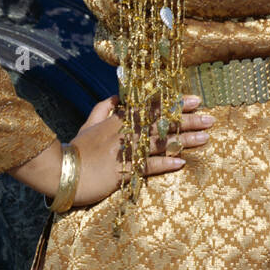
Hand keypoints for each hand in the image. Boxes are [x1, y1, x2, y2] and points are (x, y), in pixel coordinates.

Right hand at [10, 95, 214, 207]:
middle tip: (210, 117)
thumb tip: (118, 97)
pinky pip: (146, 167)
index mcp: (119, 120)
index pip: (152, 107)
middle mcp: (126, 132)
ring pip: (159, 143)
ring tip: (206, 138)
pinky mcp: (121, 172)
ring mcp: (124, 152)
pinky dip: (164, 164)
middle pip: (161, 123)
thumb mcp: (89, 123)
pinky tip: (181, 162)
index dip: (174, 103)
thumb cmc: (77, 148)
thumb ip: (104, 108)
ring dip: (184, 140)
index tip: (195, 99)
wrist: (59, 170)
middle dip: (187, 120)